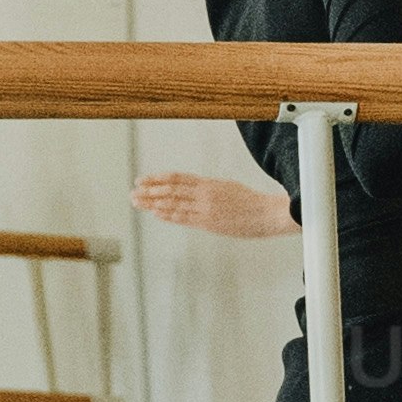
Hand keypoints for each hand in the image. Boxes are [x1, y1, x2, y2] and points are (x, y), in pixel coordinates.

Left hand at [133, 169, 285, 237]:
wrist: (268, 214)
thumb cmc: (252, 203)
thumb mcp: (228, 188)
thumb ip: (208, 189)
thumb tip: (190, 191)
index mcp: (209, 183)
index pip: (177, 178)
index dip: (157, 179)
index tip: (142, 180)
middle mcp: (205, 194)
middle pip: (170, 190)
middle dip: (149, 191)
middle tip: (133, 193)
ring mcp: (206, 209)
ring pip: (173, 204)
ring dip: (153, 203)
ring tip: (137, 203)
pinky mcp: (209, 223)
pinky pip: (184, 218)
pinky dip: (168, 215)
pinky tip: (156, 213)